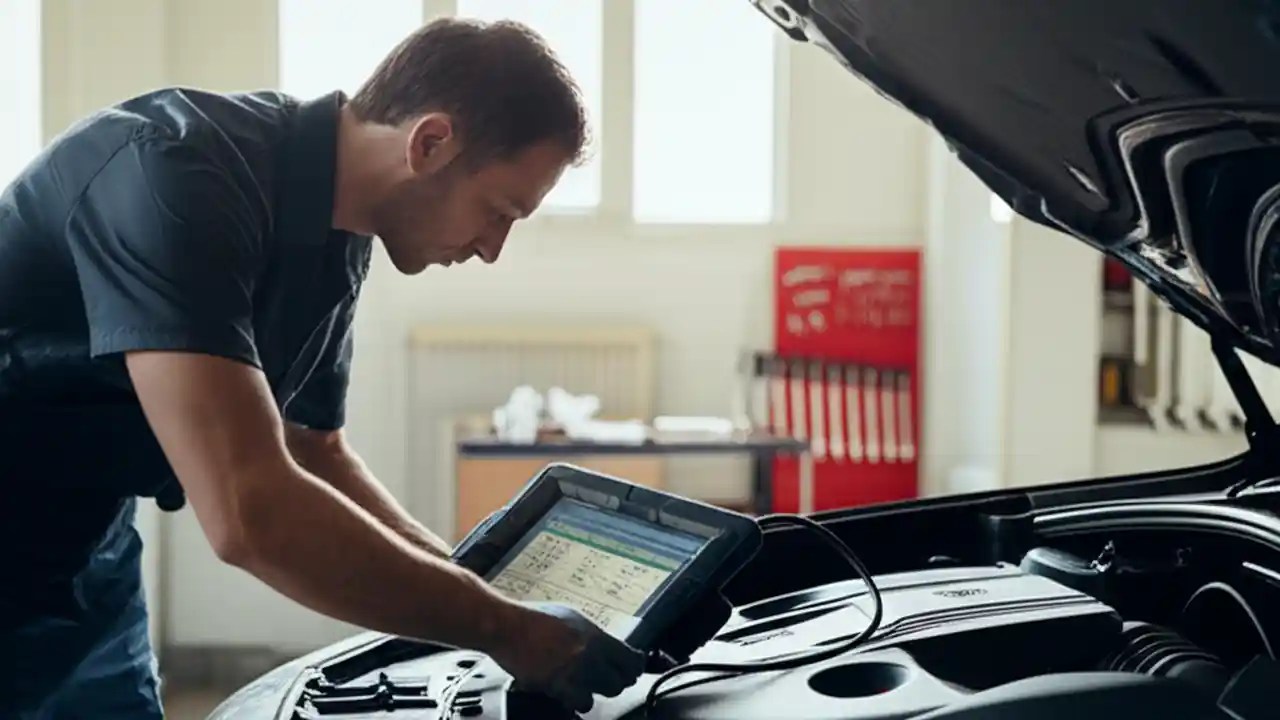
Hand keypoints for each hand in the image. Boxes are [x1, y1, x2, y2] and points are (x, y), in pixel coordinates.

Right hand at [489, 602, 645, 712]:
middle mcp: (589, 655)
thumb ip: (593, 635)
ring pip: (601, 695)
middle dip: (617, 681)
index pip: (631, 660)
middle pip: (620, 681)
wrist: (507, 627)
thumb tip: (611, 648)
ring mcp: (573, 673)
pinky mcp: (556, 687)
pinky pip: (579, 703)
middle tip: (611, 679)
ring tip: (587, 685)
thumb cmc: (535, 619)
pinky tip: (571, 692)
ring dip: (596, 691)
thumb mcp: (573, 617)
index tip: (634, 668)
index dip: (634, 667)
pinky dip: (577, 700)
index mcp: (595, 635)